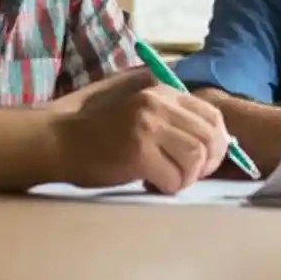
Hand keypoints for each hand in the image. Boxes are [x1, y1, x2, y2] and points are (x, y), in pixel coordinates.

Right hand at [52, 70, 229, 194]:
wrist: (62, 141)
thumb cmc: (103, 133)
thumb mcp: (143, 112)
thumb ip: (174, 118)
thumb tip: (217, 141)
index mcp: (163, 92)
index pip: (213, 116)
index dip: (218, 144)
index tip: (204, 161)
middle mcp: (158, 104)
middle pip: (209, 138)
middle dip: (207, 164)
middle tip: (188, 176)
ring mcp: (147, 126)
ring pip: (195, 158)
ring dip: (186, 178)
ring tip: (169, 180)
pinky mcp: (137, 151)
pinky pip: (173, 178)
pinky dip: (168, 187)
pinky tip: (151, 183)